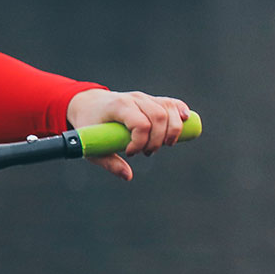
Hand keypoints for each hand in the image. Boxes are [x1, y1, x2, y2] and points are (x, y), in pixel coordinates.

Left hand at [65, 89, 190, 181]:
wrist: (89, 103)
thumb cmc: (90, 125)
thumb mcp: (93, 145)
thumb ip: (109, 162)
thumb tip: (128, 176)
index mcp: (118, 106)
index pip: (141, 123)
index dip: (141, 142)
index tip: (130, 153)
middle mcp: (134, 98)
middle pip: (159, 116)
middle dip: (158, 140)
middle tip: (148, 153)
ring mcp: (145, 97)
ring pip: (169, 109)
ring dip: (172, 131)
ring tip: (165, 145)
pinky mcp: (152, 99)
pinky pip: (172, 103)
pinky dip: (181, 111)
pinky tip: (186, 120)